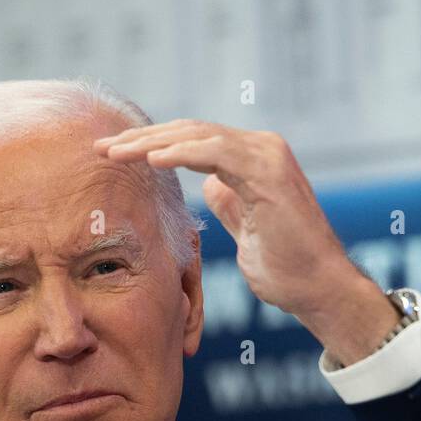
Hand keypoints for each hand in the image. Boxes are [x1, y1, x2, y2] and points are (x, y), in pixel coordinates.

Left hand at [94, 120, 395, 362]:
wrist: (319, 289)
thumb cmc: (285, 269)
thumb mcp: (246, 230)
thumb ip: (229, 202)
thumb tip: (208, 186)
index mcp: (253, 160)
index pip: (193, 141)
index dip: (151, 145)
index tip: (114, 155)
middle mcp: (262, 149)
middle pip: (190, 132)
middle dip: (141, 139)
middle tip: (100, 147)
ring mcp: (267, 157)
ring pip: (198, 136)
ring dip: (151, 143)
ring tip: (114, 152)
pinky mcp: (269, 174)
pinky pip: (217, 154)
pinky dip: (182, 153)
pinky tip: (151, 159)